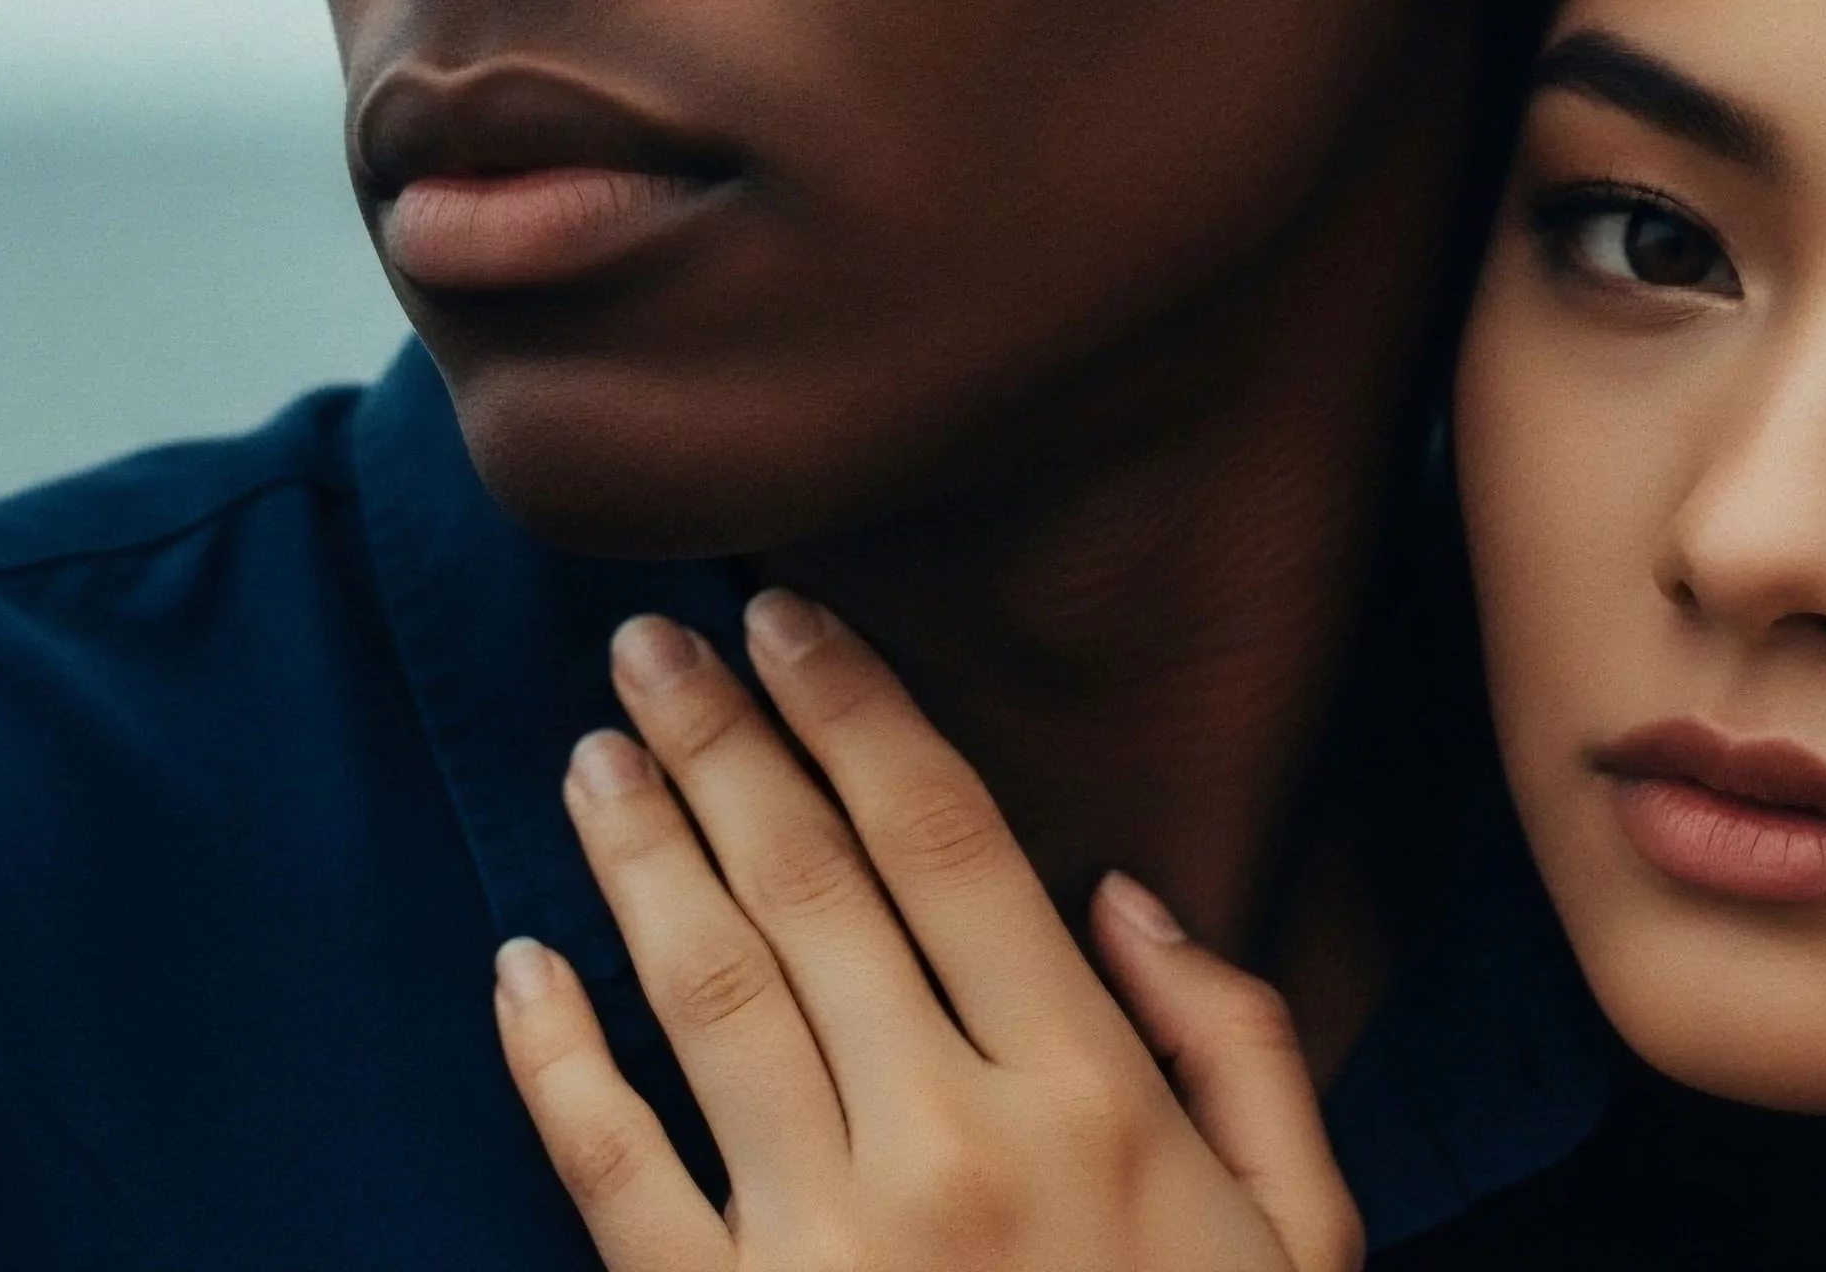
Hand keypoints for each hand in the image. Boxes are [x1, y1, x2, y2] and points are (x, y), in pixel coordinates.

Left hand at [492, 592, 1363, 1271]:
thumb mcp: (1303, 1228)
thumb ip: (1232, 1044)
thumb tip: (1126, 892)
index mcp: (1090, 1095)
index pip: (949, 844)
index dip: (858, 714)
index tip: (792, 617)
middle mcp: (947, 1144)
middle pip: (808, 890)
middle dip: (725, 745)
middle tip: (655, 642)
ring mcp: (823, 1247)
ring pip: (703, 998)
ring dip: (639, 857)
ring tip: (597, 754)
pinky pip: (611, 1175)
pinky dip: (554, 1061)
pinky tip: (522, 968)